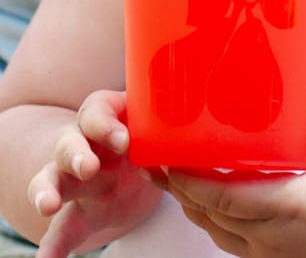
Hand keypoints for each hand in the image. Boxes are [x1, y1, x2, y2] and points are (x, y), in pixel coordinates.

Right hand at [28, 90, 162, 257]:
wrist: (144, 158)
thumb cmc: (153, 129)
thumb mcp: (161, 119)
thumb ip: (171, 118)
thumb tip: (206, 122)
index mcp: (107, 117)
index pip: (96, 112)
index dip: (106, 125)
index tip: (123, 141)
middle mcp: (85, 143)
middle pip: (68, 143)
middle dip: (75, 154)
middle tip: (88, 167)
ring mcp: (79, 178)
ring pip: (52, 178)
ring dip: (47, 190)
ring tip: (48, 206)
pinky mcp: (80, 210)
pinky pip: (62, 227)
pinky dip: (52, 245)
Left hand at [165, 48, 305, 256]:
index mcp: (288, 205)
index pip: (223, 197)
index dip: (189, 180)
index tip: (167, 157)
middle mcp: (272, 236)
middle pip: (209, 214)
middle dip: (179, 188)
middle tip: (157, 157)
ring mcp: (272, 254)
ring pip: (216, 231)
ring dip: (193, 204)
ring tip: (172, 173)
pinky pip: (231, 241)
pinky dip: (213, 219)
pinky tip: (208, 196)